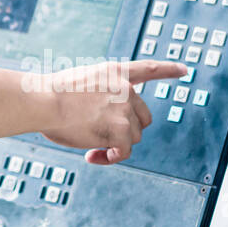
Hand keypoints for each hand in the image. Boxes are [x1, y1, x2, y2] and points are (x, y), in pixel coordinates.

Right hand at [32, 59, 187, 164]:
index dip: (168, 69)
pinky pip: (124, 151)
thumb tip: (108, 126)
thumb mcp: (79, 83)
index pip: (147, 69)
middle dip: (126, 130)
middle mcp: (124, 88)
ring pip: (133, 136)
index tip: (185, 70)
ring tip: (90, 145)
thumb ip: (100, 96)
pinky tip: (92, 156)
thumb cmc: (49, 96)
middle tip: (101, 137)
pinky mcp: (121, 128)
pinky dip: (111, 157)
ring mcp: (124, 108)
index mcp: (112, 72)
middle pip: (142, 117)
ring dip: (115, 145)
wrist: (42, 100)